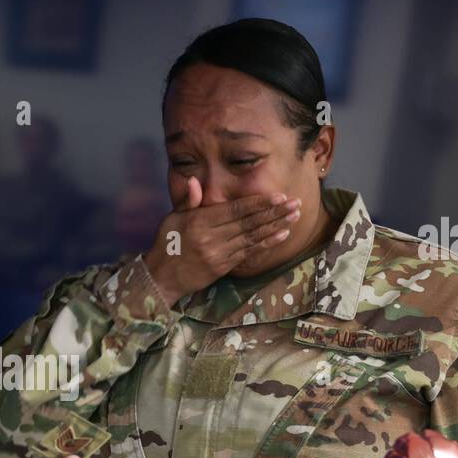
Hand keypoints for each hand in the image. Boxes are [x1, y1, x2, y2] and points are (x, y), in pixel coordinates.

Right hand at [143, 176, 300, 302]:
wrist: (161, 277)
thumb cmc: (167, 243)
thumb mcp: (172, 218)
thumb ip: (188, 200)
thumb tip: (196, 180)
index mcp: (200, 222)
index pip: (235, 210)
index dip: (258, 203)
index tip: (278, 196)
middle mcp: (212, 238)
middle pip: (249, 223)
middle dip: (275, 212)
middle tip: (295, 203)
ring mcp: (219, 254)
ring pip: (253, 237)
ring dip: (276, 226)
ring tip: (295, 216)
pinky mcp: (224, 266)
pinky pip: (249, 252)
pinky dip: (267, 243)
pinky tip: (282, 235)